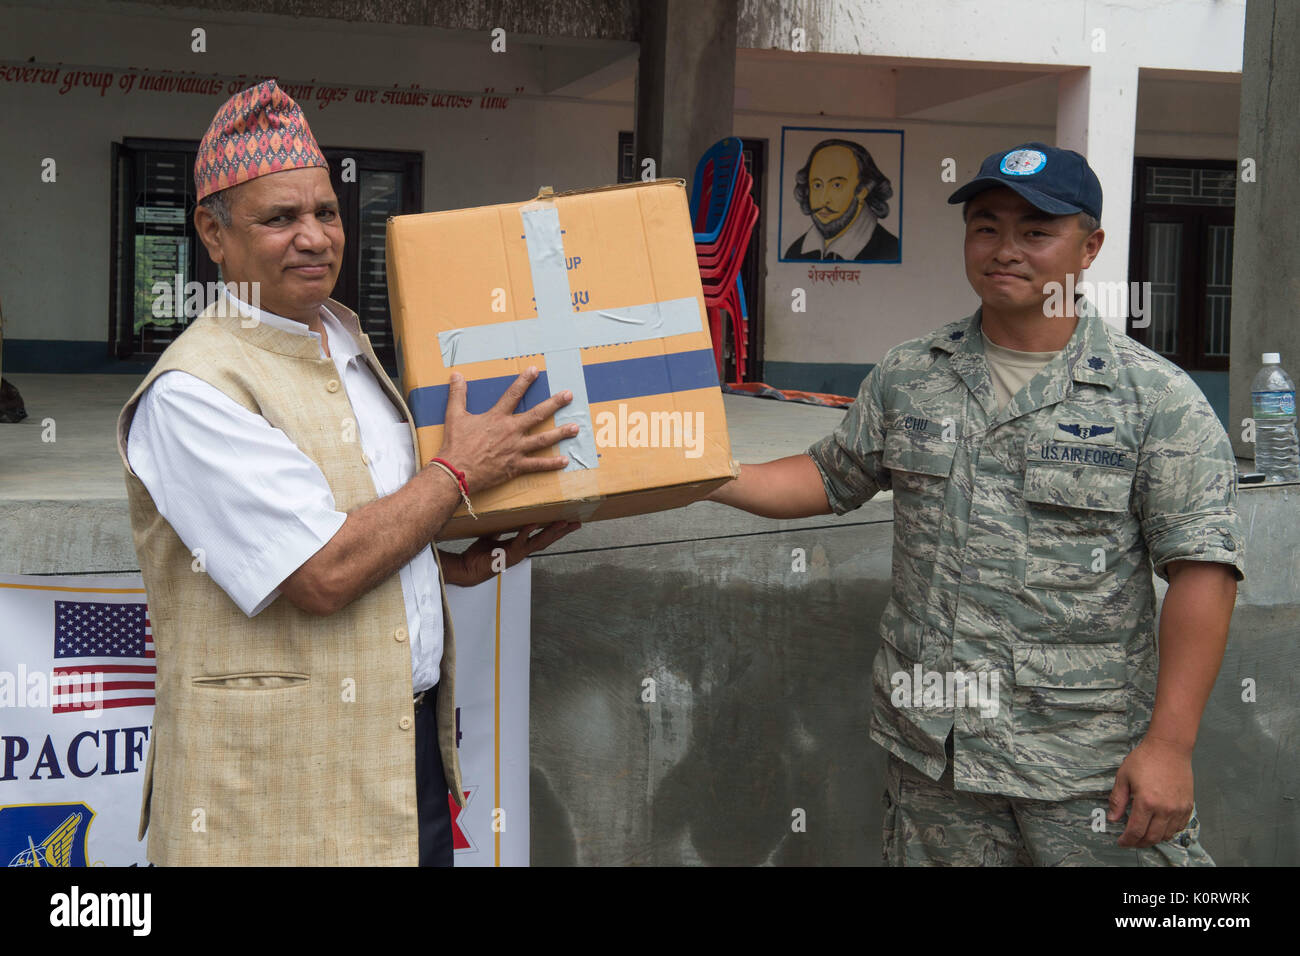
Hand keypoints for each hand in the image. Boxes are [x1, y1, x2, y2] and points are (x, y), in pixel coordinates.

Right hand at [435, 367, 577, 494]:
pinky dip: (552, 464)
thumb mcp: (454, 415)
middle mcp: (510, 431)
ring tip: (575, 428)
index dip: (524, 381)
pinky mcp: (516, 466)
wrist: (456, 472)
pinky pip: (538, 465)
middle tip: (569, 395)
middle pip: (537, 414)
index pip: (513, 394)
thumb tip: (456, 375)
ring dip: (560, 433)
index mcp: (497, 417)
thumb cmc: (456, 444)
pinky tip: (565, 461)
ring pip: (543, 440)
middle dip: (554, 404)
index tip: (535, 370)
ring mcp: (516, 449)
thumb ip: (458, 394)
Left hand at [444, 521, 579, 586]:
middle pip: (547, 540)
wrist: (466, 569)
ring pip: (539, 542)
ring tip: (564, 523)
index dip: (555, 530)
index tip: (567, 522)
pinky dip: (526, 533)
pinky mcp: (507, 555)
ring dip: (552, 532)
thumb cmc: (477, 556)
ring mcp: (516, 554)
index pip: (541, 537)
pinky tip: (533, 524)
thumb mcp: (491, 537)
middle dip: (562, 532)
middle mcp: (521, 551)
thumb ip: (499, 529)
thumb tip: (504, 518)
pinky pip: (519, 542)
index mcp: (519, 546)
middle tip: (577, 523)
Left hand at [1108, 736, 1195, 847]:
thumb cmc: (1145, 759)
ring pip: (1166, 835)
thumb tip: (1113, 818)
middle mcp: (1164, 809)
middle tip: (1131, 841)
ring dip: (1153, 839)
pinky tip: (1159, 827)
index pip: (1135, 831)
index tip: (1121, 842)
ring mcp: (1178, 809)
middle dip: (1138, 843)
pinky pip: (1179, 827)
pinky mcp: (1187, 806)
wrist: (1169, 748)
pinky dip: (1168, 832)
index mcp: (1146, 802)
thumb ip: (1118, 800)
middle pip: (1151, 837)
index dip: (1127, 840)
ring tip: (1143, 835)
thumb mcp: (1124, 777)